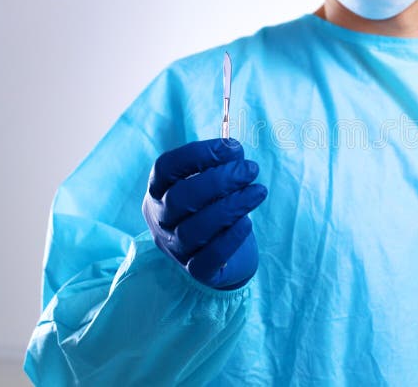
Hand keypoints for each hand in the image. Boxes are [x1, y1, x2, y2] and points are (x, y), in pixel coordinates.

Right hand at [142, 138, 267, 289]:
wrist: (223, 255)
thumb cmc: (215, 207)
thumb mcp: (213, 183)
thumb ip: (221, 164)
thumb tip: (233, 150)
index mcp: (159, 190)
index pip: (166, 168)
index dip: (197, 154)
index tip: (231, 147)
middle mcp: (161, 220)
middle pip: (180, 198)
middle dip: (219, 180)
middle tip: (251, 169)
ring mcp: (175, 248)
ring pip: (195, 229)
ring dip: (231, 206)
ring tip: (259, 191)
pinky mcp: (197, 270)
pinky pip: (210, 257)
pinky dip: (231, 238)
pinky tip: (248, 222)